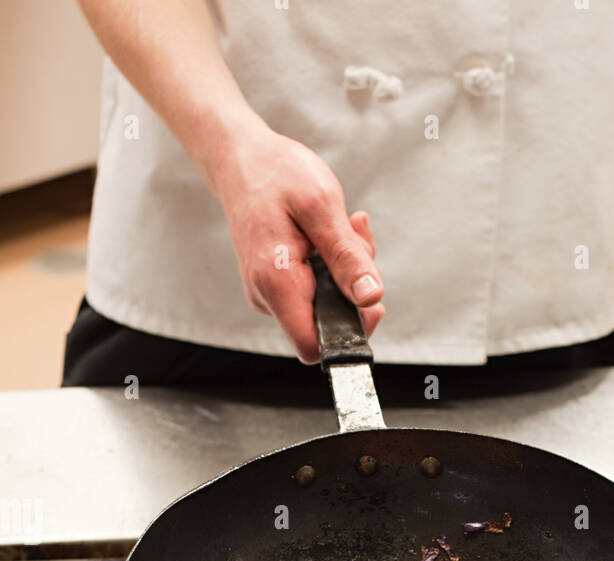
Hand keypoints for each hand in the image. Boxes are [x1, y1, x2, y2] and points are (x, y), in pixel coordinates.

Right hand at [211, 127, 384, 362]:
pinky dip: (334, 266)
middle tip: (359, 240)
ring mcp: (270, 293)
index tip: (369, 298)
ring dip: (347, 272)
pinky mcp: (277, 284)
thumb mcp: (321, 205)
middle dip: (354, 291)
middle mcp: (267, 296)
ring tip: (347, 226)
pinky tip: (333, 232)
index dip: (349, 333)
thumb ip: (346, 255)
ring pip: (325, 306)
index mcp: (276, 282)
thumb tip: (370, 297)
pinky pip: (317, 289)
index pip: (314, 346)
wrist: (240, 158)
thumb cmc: (276, 174)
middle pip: (326, 326)